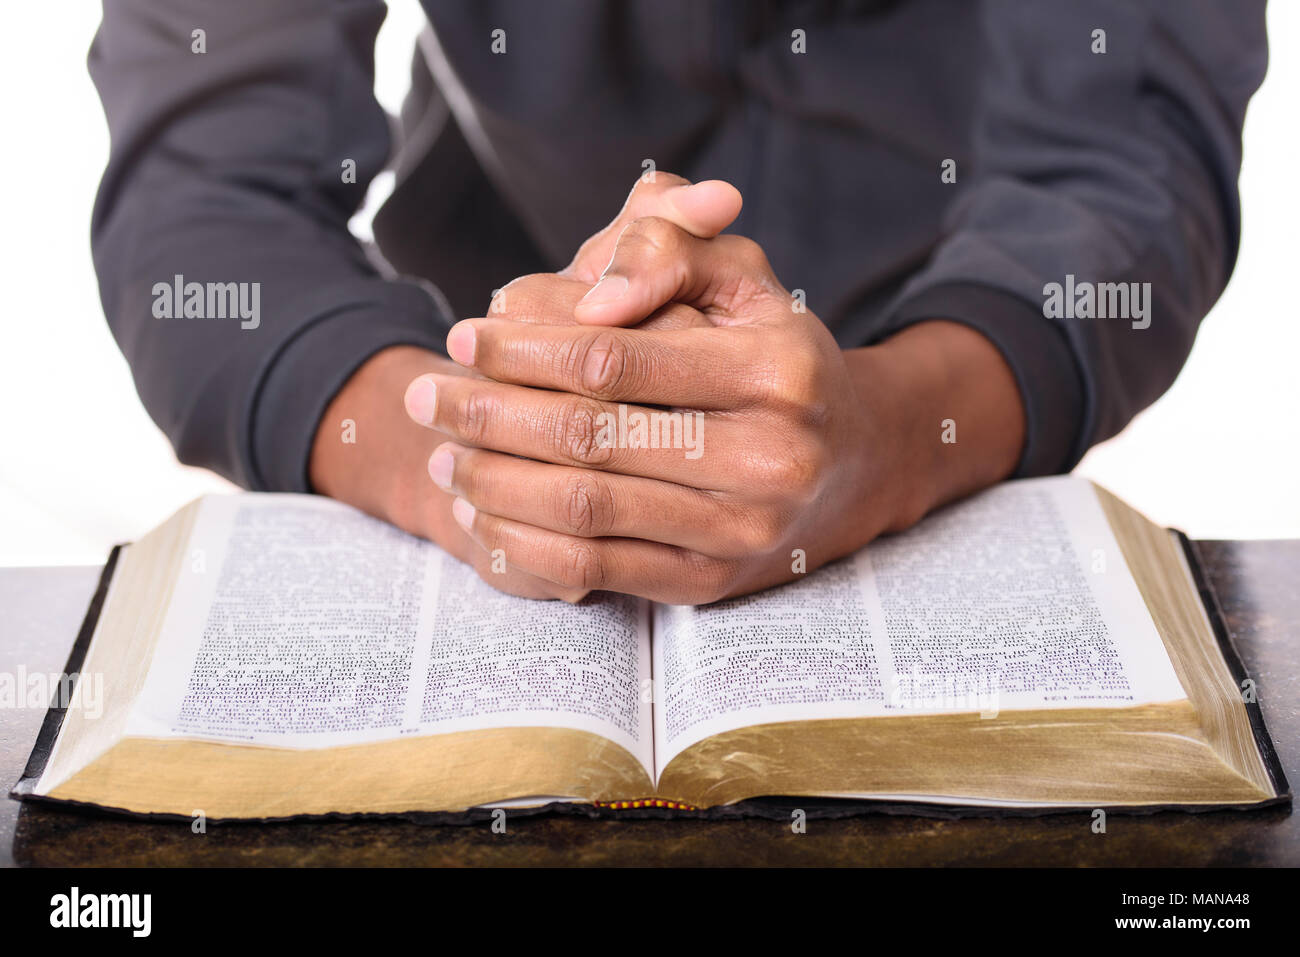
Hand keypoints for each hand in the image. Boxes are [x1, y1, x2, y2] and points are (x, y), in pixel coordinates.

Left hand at [307, 174, 739, 599]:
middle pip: (587, 437)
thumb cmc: (773, 354)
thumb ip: (667, 248)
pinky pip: (595, 571)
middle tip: (427, 397)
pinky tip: (481, 514)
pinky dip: (522, 544)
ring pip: (582, 509)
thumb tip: (595, 297)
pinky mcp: (708, 583)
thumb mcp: (740, 277)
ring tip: (444, 455)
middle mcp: (769, 457)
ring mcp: (740, 530)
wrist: (849, 464)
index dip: (522, 350)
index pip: (612, 359)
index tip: (464, 338)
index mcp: (775, 369)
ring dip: (493, 482)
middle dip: (488, 415)